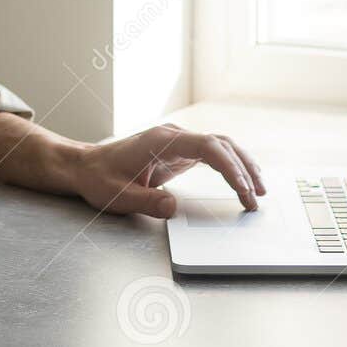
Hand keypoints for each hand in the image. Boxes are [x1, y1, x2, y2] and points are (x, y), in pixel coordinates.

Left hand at [68, 123, 265, 217]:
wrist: (87, 167)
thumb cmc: (101, 179)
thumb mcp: (119, 196)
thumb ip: (146, 202)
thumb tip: (172, 209)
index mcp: (162, 140)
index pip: (207, 146)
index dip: (229, 166)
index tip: (243, 188)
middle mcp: (174, 136)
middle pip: (221, 144)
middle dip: (244, 168)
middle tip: (258, 197)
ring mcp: (178, 142)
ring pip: (221, 146)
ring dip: (242, 165)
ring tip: (259, 190)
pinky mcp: (180, 152)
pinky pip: (213, 154)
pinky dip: (231, 166)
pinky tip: (242, 180)